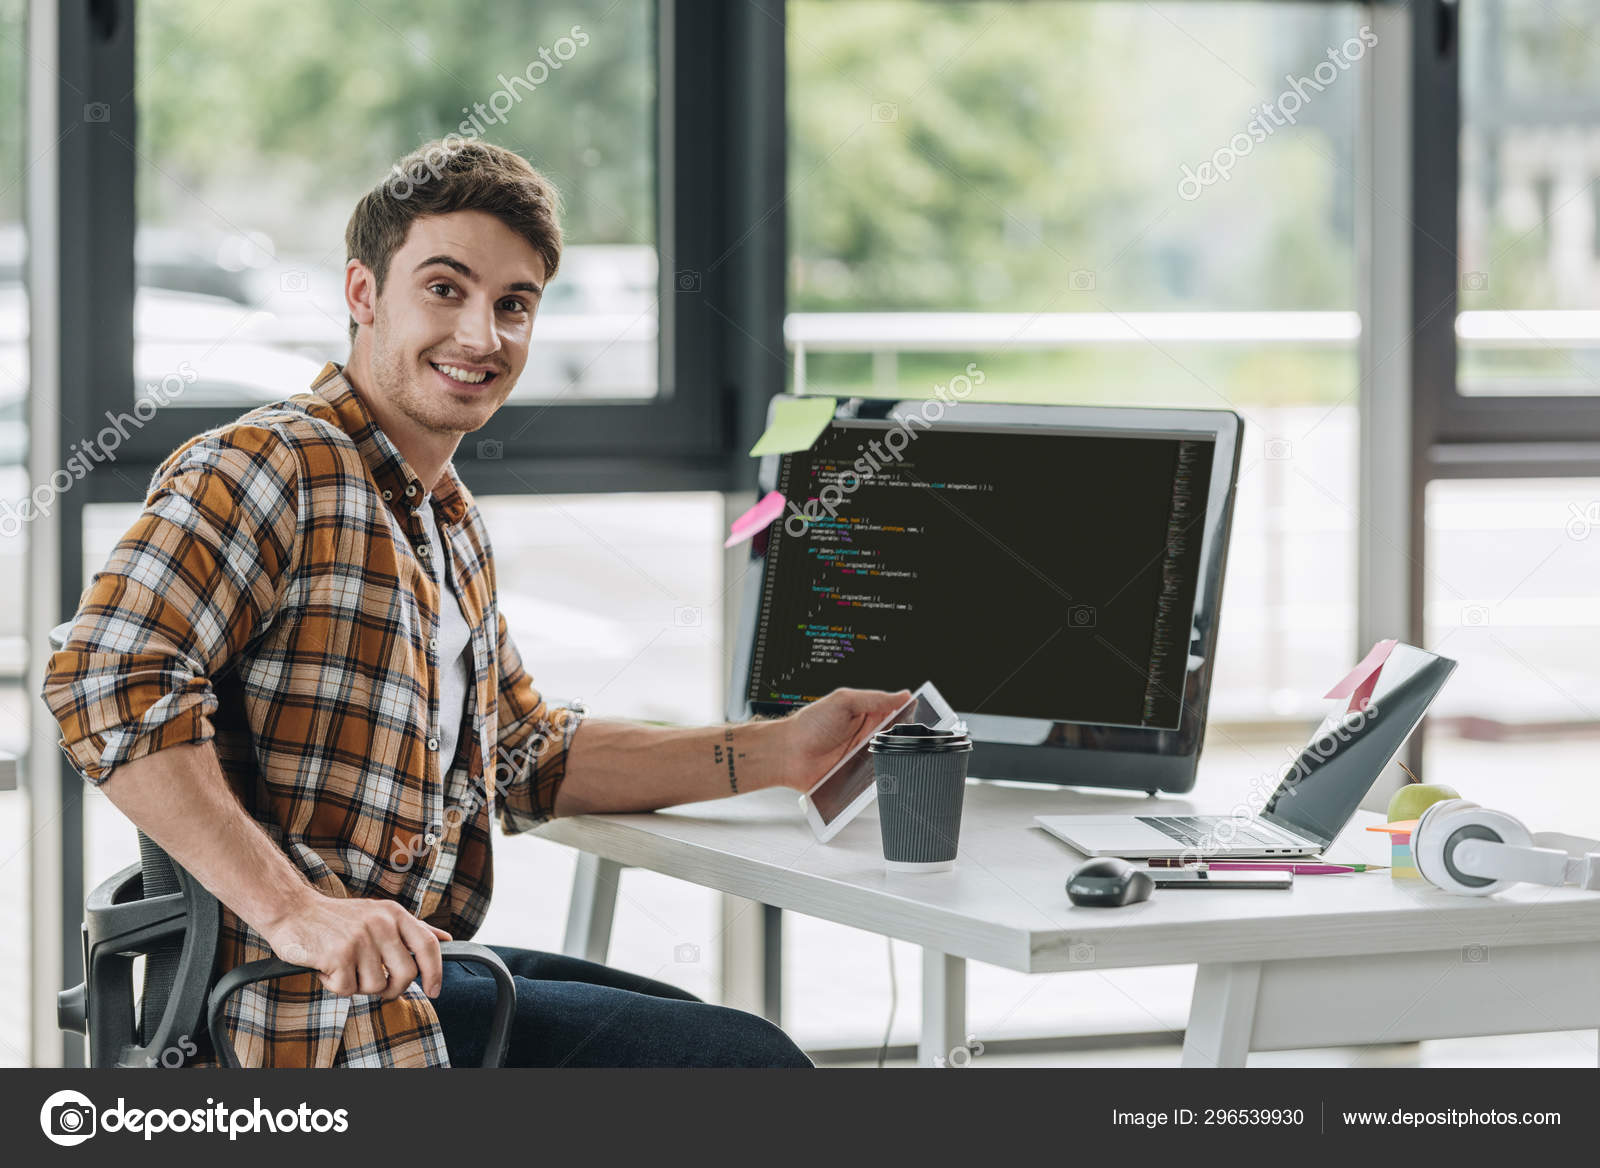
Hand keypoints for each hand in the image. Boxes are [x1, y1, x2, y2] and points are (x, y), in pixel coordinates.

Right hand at [259, 893, 451, 1000]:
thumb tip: (446, 939)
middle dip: (393, 989)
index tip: (434, 991)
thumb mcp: (379, 914)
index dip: (436, 971)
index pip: (428, 945)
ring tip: (343, 965)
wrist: (292, 911)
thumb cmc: (337, 919)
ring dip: (358, 985)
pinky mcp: (339, 955)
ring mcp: (360, 939)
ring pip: (376, 987)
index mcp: (394, 913)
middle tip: (375, 985)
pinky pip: (348, 990)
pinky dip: (335, 986)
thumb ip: (412, 928)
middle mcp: (381, 924)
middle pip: (406, 975)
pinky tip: (326, 967)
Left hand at [783, 687, 911, 790]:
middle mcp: (868, 735)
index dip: (909, 714)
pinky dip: (882, 776)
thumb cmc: (809, 724)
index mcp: (867, 713)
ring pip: (889, 758)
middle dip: (903, 738)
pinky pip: (876, 778)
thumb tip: (903, 695)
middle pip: (896, 737)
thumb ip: (874, 699)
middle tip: (906, 738)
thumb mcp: (843, 702)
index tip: (922, 715)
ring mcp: (863, 756)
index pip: (896, 712)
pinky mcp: (858, 776)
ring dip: (892, 758)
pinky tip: (882, 772)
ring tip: (892, 756)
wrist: (788, 754)